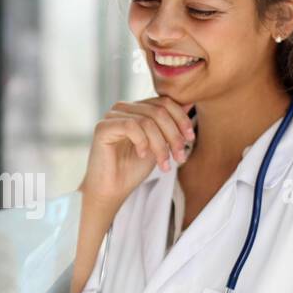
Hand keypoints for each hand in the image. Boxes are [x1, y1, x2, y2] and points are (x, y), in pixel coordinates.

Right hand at [79, 95, 195, 206]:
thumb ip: (171, 125)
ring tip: (163, 163)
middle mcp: (124, 108)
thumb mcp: (160, 144)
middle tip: (180, 156)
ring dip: (160, 144)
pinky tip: (142, 155)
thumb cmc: (133, 169)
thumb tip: (190, 102)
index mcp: (137, 109)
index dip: (181, 119)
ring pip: (147, 120)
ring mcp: (112, 116)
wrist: (112, 190)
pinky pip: (131, 126)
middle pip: (159, 111)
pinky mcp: (103, 127)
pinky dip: (142, 142)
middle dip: (174, 135)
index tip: (190, 139)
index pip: (165, 102)